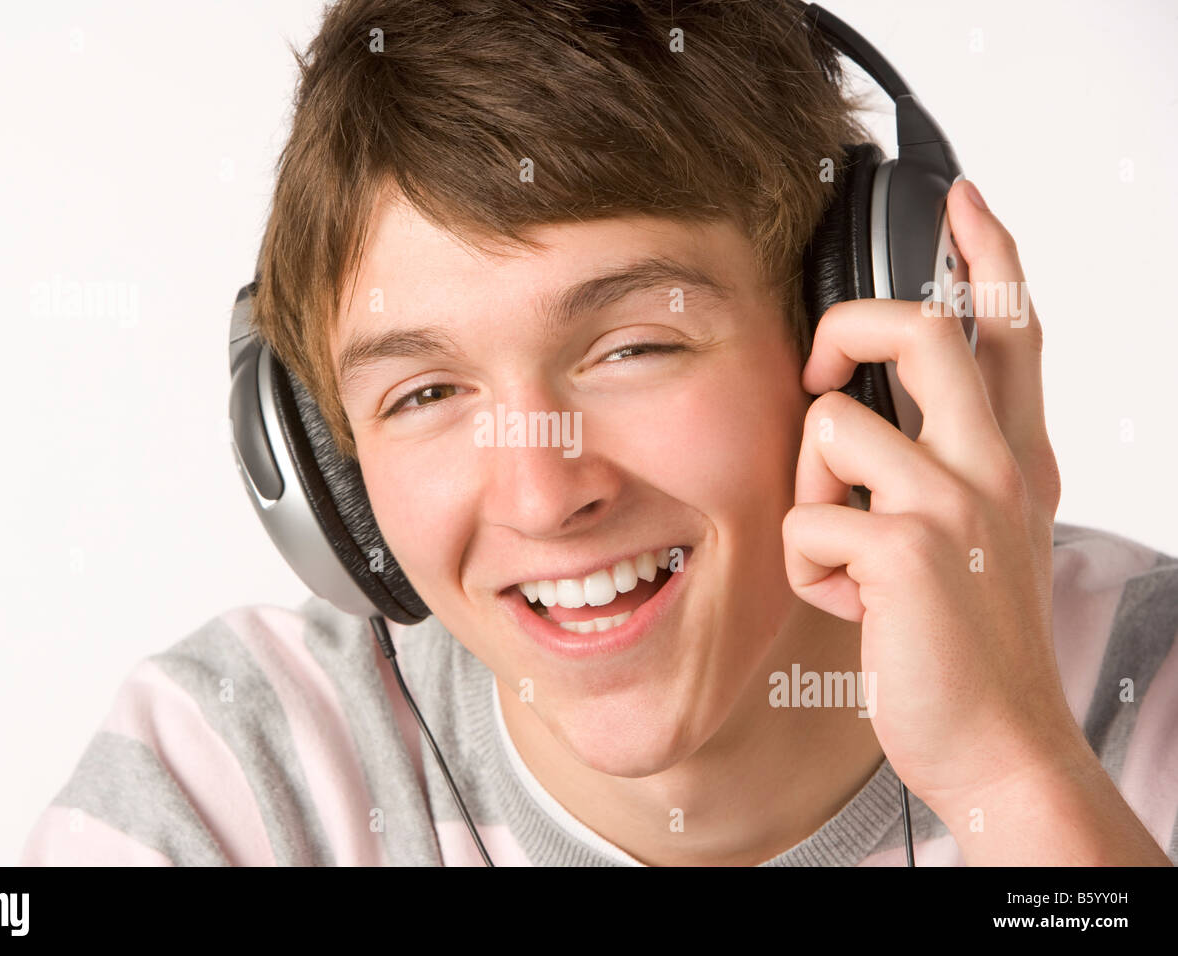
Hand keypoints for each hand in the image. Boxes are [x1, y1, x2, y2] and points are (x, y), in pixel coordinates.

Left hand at [781, 180, 1167, 863]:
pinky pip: (805, 521)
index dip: (988, 255)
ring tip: (844, 555)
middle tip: (824, 374)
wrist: (997, 743)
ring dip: (810, 496)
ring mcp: (957, 503)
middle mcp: (994, 464)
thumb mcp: (983, 535)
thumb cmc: (970, 642)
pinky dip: (806, 568)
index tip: (963, 199)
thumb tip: (870, 414)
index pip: (1008, 330)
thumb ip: (946, 466)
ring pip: (830, 428)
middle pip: (922, 330)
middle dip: (849, 330)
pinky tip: (850, 606)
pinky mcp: (910, 552)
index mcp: (1010, 456)